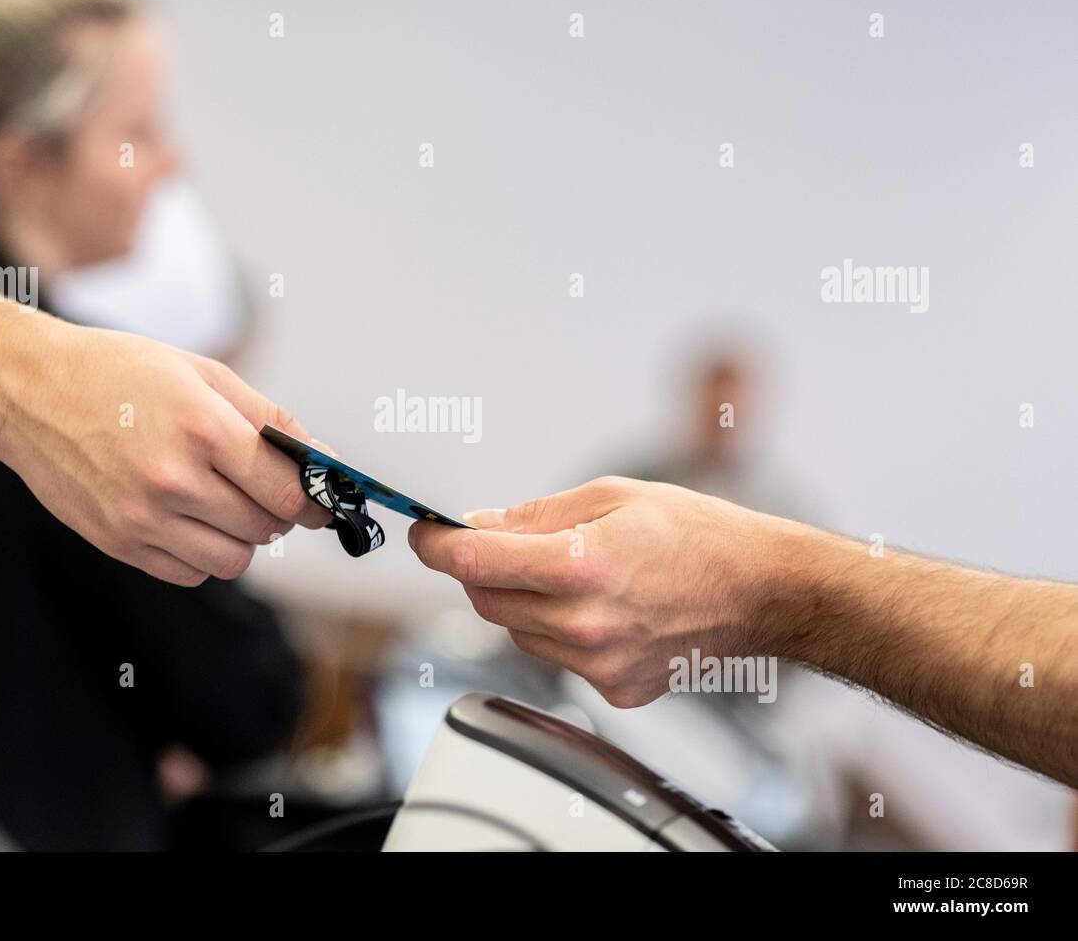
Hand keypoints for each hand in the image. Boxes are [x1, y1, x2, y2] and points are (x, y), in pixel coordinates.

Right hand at [0, 321, 330, 584]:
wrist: (26, 391)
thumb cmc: (119, 373)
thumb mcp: (202, 373)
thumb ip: (269, 419)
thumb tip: (324, 460)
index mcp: (202, 428)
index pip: (287, 490)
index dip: (314, 499)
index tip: (320, 498)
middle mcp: (173, 479)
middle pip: (264, 527)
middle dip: (277, 513)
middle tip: (263, 489)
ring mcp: (142, 517)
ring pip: (233, 560)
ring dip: (243, 537)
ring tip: (224, 502)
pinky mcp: (118, 542)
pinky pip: (190, 572)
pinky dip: (203, 552)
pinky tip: (189, 517)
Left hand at [409, 477, 790, 706]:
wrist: (761, 592)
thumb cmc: (697, 535)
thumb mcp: (613, 497)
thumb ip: (536, 516)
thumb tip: (479, 525)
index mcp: (581, 566)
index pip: (474, 563)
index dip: (437, 546)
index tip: (426, 535)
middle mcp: (584, 623)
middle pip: (486, 601)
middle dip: (480, 569)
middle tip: (498, 543)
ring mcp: (598, 664)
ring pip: (517, 631)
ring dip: (520, 600)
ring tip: (569, 572)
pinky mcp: (613, 689)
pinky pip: (555, 657)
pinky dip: (557, 630)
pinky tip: (599, 607)